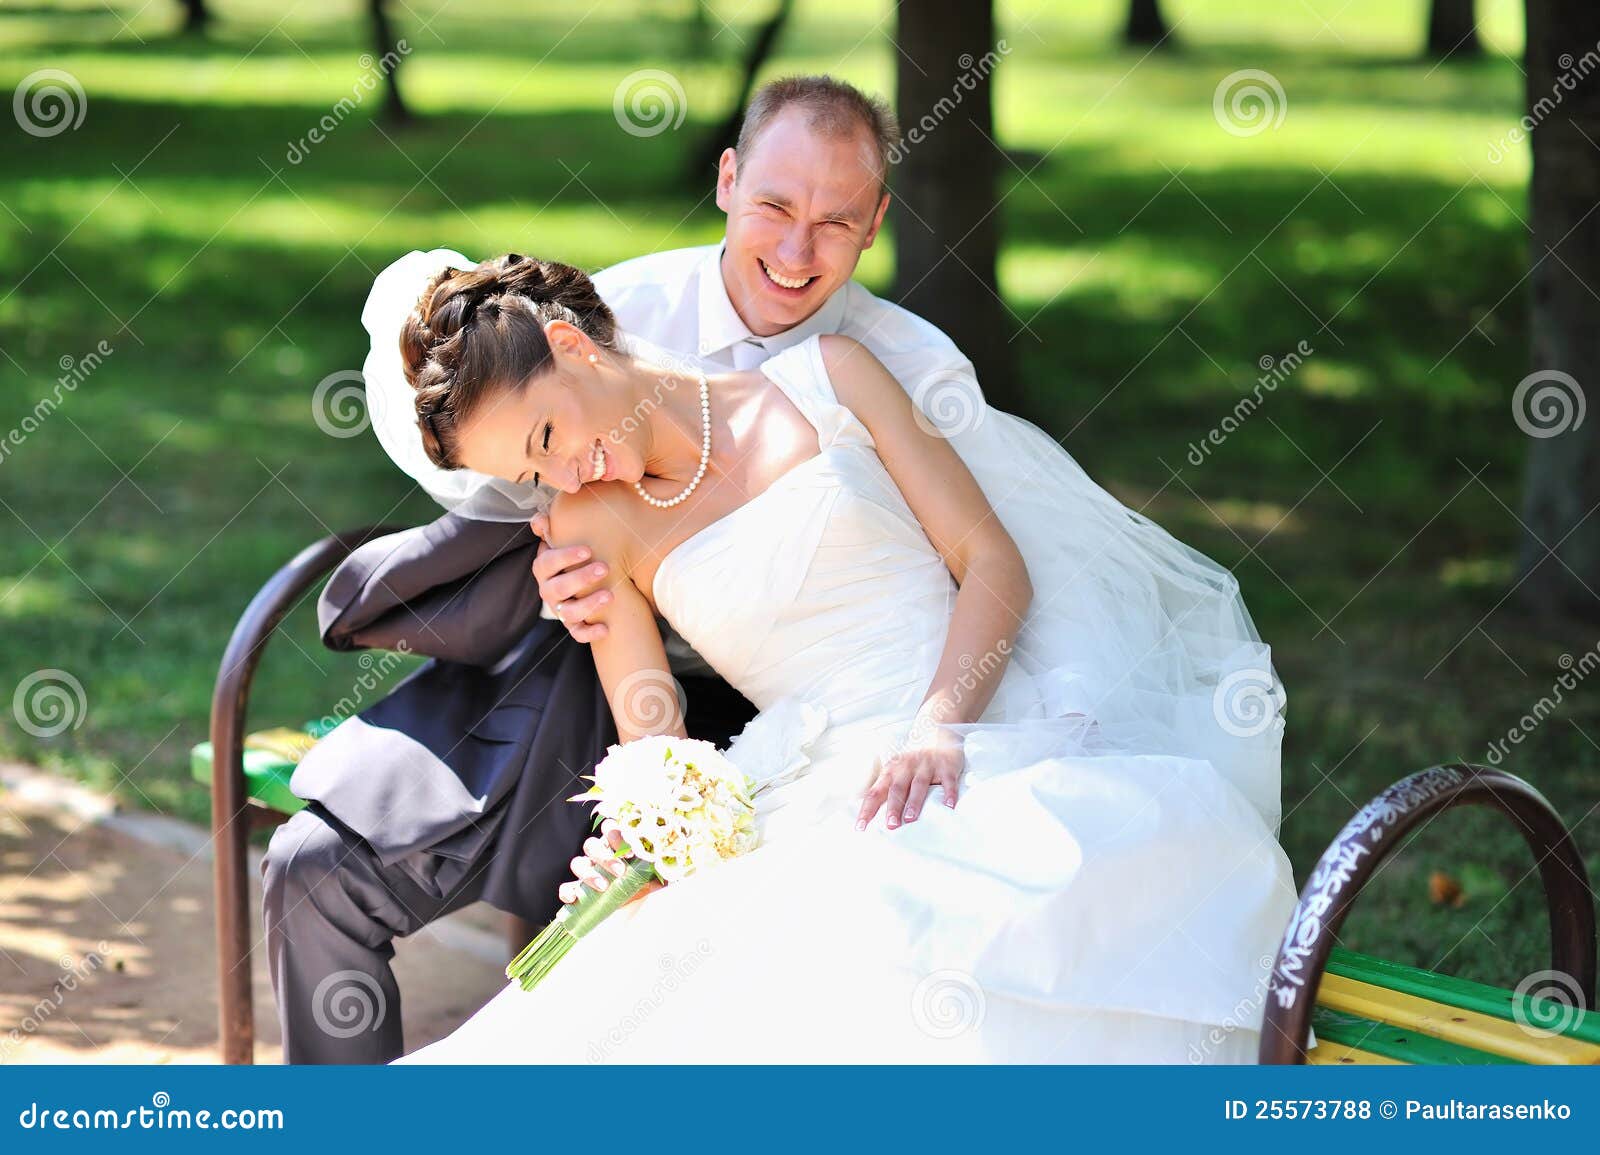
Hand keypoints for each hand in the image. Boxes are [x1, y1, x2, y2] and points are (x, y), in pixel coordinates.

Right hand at [531, 513, 610, 642]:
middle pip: (558, 588)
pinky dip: (590, 633)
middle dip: (581, 579)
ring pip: (567, 613)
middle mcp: (548, 590)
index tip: (587, 550)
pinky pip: (577, 633)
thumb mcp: (561, 536)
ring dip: (588, 605)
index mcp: (544, 568)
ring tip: (610, 595)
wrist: (582, 579)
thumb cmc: (573, 554)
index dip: (565, 557)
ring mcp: (559, 609)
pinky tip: (605, 629)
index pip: (547, 563)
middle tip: (604, 568)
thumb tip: (540, 520)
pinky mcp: (572, 625)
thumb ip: (549, 526)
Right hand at [558, 819, 661, 905]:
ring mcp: (586, 871)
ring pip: (577, 862)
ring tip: (604, 886)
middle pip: (591, 844)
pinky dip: (567, 891)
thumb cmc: (641, 883)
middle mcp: (599, 854)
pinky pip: (565, 887)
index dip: (617, 836)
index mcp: (615, 845)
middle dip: (605, 857)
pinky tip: (575, 898)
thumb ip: (664, 867)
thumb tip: (680, 863)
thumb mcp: (654, 875)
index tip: (631, 852)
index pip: (610, 828)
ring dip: (589, 873)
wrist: (630, 906)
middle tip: (620, 871)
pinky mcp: (577, 890)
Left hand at [855, 733, 964, 830]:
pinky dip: (949, 793)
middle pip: (897, 789)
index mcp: (891, 771)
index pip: (875, 792)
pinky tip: (948, 806)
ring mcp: (926, 766)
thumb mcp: (895, 771)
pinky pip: (948, 781)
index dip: (867, 809)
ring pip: (919, 785)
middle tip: (890, 826)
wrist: (937, 734)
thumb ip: (885, 790)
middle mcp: (906, 768)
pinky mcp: (946, 767)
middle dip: (893, 808)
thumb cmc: (913, 763)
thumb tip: (870, 817)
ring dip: (914, 802)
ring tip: (911, 819)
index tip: (861, 827)